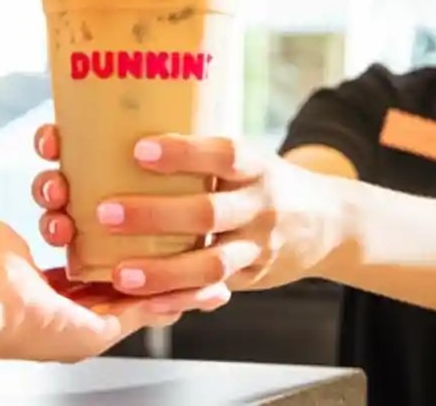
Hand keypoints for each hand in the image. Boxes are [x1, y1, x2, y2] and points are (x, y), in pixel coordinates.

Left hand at [0, 211, 229, 362]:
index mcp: (53, 297)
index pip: (102, 280)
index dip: (130, 261)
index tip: (155, 242)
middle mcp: (74, 318)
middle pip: (134, 295)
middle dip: (169, 277)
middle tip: (201, 266)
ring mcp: (89, 328)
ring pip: (149, 305)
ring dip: (185, 288)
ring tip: (219, 275)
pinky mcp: (99, 331)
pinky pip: (150, 313)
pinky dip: (180, 298)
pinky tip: (208, 285)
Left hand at [32, 125, 344, 297]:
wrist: (330, 223)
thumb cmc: (264, 182)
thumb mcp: (250, 159)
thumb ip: (204, 156)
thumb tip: (129, 133)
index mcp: (257, 166)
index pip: (224, 154)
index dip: (184, 152)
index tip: (139, 149)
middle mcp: (262, 205)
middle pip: (209, 212)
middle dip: (155, 215)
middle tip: (106, 212)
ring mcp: (258, 245)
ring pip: (211, 263)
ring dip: (163, 271)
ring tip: (120, 273)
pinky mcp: (252, 276)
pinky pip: (214, 291)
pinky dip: (181, 298)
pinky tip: (147, 301)